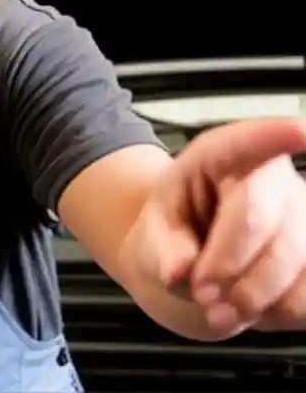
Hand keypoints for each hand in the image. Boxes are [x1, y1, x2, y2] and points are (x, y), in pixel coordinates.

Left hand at [129, 117, 305, 336]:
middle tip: (202, 295)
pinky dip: (282, 310)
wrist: (196, 264)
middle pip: (262, 217)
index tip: (300, 131)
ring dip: (256, 296)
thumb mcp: (153, 235)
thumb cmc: (176, 236)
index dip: (274, 136)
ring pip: (297, 257)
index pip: (246, 142)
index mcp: (220, 157)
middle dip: (230, 264)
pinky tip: (255, 309)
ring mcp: (304, 214)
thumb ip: (163, 251)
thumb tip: (180, 273)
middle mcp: (272, 178)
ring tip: (218, 312)